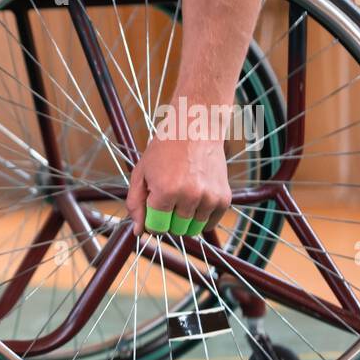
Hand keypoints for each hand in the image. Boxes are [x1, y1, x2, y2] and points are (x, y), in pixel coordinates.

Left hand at [125, 96, 232, 237]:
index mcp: (166, 191)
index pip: (156, 228)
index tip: (153, 206)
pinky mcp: (224, 198)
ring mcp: (210, 197)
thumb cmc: (164, 150)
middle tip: (168, 199)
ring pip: (193, 229)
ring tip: (182, 196)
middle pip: (175, 230)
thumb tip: (137, 231)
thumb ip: (135, 204)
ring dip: (185, 218)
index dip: (152, 220)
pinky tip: (195, 202)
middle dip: (168, 220)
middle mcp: (190, 196)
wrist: (196, 128)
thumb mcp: (140, 173)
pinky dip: (201, 218)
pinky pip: (210, 224)